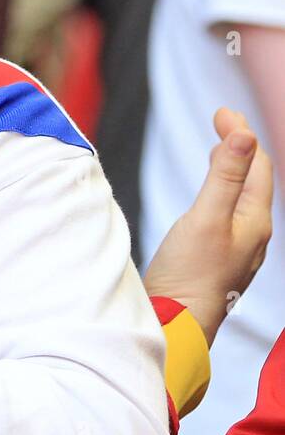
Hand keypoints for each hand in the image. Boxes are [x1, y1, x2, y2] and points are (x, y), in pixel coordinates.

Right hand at [144, 108, 273, 346]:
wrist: (177, 323)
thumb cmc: (191, 273)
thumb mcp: (206, 218)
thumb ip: (224, 176)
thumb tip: (243, 134)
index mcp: (255, 221)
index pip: (257, 165)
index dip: (241, 134)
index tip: (221, 111)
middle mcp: (253, 234)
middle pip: (254, 179)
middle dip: (241, 146)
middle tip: (221, 120)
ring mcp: (237, 248)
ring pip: (243, 197)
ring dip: (233, 167)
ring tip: (219, 148)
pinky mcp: (218, 258)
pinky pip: (230, 213)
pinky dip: (223, 190)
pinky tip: (211, 195)